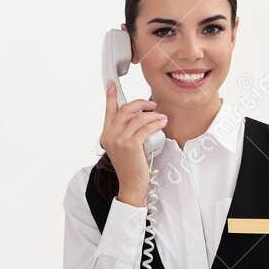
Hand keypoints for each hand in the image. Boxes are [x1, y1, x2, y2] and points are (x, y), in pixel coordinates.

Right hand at [100, 79, 166, 205]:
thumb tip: (139, 116)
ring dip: (153, 115)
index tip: (111, 84)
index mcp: (107, 134)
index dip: (110, 96)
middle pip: (125, 110)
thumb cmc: (130, 166)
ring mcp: (120, 140)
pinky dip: (155, 123)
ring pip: (138, 118)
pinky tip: (161, 123)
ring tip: (161, 118)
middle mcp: (110, 135)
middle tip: (152, 105)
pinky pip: (145, 128)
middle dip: (141, 103)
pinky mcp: (131, 145)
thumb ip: (126, 131)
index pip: (109, 111)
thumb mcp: (123, 146)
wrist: (131, 184)